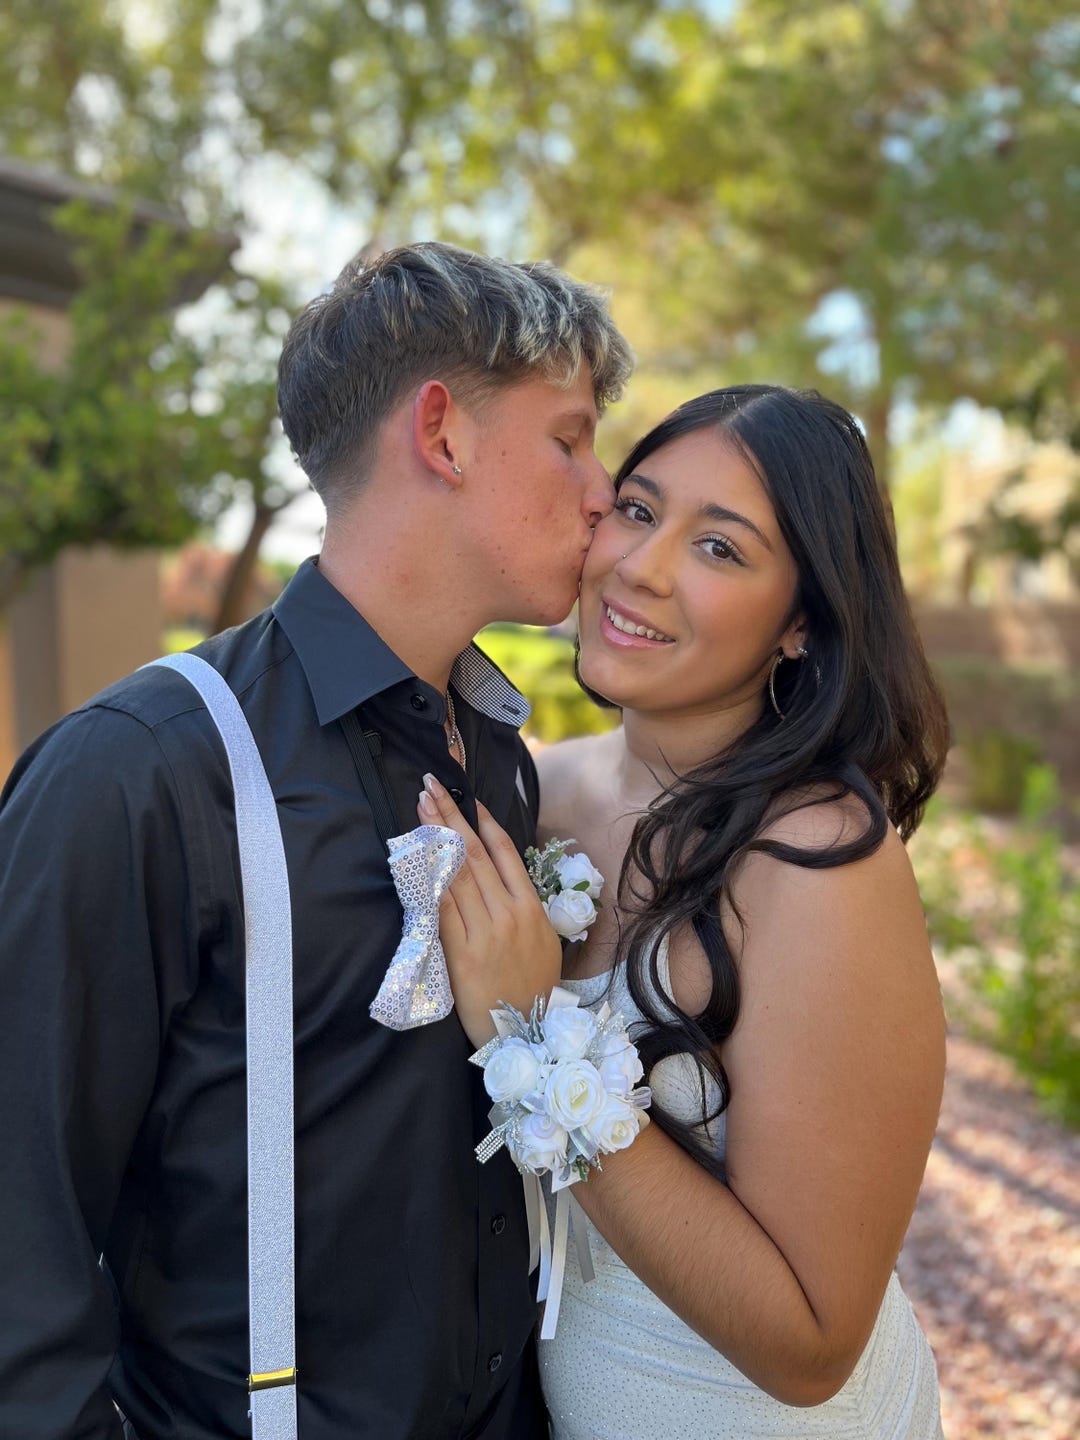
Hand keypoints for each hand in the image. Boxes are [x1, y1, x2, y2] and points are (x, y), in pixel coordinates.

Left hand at [417, 773, 561, 1048]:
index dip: (482, 821)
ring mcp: (483, 932)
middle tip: (430, 787)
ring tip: (420, 809)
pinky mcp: (460, 952)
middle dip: (450, 816)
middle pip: (474, 854)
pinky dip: (430, 878)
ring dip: (435, 837)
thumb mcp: (543, 940)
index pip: (504, 851)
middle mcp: (507, 913)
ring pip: (456, 873)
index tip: (466, 797)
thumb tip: (502, 873)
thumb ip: (524, 905)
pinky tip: (417, 856)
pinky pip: (443, 907)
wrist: (522, 1031)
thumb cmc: (532, 985)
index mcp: (530, 907)